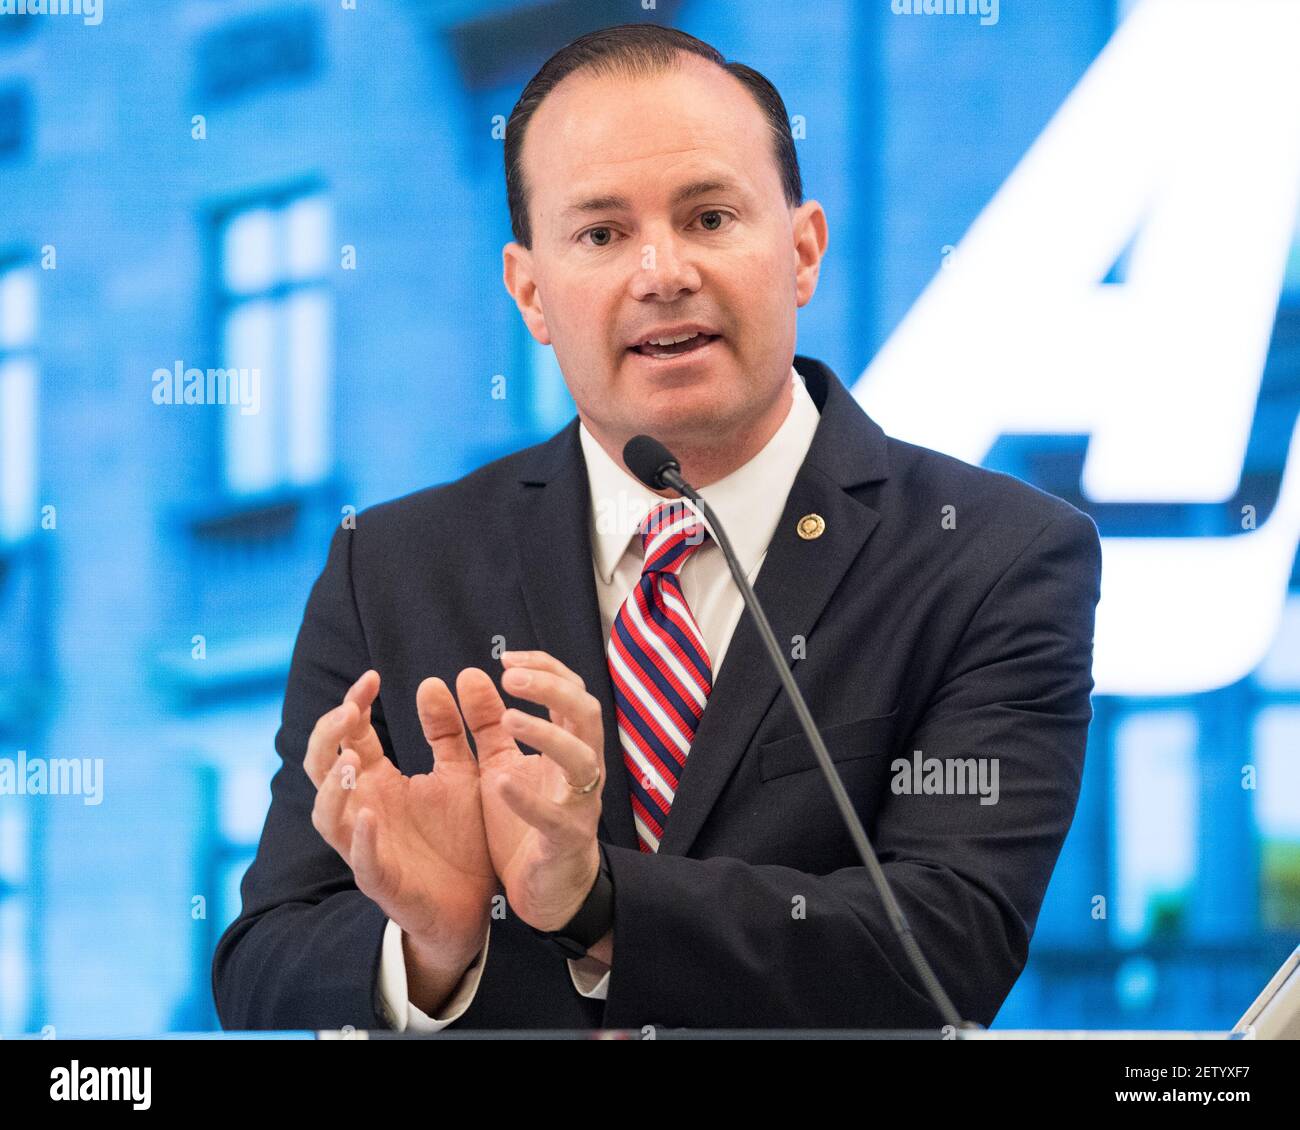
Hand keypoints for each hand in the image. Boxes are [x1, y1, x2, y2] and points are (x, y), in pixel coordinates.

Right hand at [303, 670, 496, 968]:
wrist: (475, 904)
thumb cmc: (461, 838)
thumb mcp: (460, 774)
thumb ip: (447, 733)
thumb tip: (431, 681)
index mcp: (379, 781)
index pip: (348, 736)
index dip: (351, 704)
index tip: (371, 676)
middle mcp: (363, 808)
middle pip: (320, 767)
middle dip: (327, 736)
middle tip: (349, 709)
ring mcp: (366, 845)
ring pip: (325, 814)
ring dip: (333, 787)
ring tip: (353, 761)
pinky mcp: (382, 880)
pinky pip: (361, 860)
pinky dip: (359, 839)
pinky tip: (368, 816)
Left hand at [459, 651, 603, 932]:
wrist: (548, 890)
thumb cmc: (528, 822)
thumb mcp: (503, 763)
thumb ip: (489, 723)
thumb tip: (472, 673)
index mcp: (568, 746)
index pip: (571, 692)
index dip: (546, 668)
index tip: (508, 658)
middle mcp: (582, 770)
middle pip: (586, 713)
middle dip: (552, 688)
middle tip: (511, 676)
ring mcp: (579, 805)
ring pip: (581, 758)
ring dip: (547, 734)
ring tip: (509, 717)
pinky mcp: (566, 842)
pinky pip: (555, 818)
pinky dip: (530, 800)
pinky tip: (502, 784)